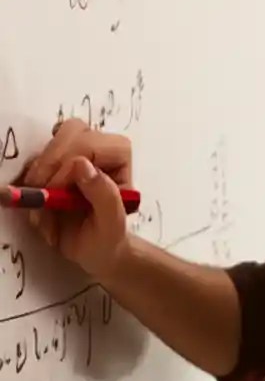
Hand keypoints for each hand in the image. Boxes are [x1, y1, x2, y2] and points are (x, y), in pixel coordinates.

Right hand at [19, 119, 133, 279]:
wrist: (94, 249)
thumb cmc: (108, 236)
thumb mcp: (111, 223)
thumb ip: (104, 195)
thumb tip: (81, 164)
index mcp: (118, 155)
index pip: (88, 144)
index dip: (66, 167)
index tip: (55, 194)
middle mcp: (99, 146)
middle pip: (69, 132)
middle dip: (49, 165)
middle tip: (41, 195)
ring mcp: (75, 150)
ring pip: (48, 145)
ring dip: (38, 176)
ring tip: (43, 208)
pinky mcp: (54, 162)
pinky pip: (34, 160)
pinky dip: (29, 182)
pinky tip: (38, 204)